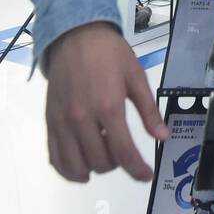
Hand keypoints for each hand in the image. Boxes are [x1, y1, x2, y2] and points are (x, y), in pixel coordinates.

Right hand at [44, 22, 169, 182]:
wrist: (75, 37)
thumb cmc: (110, 55)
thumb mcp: (137, 78)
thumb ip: (149, 111)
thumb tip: (163, 137)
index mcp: (108, 107)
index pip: (124, 152)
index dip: (138, 170)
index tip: (147, 176)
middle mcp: (82, 119)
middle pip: (100, 162)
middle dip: (118, 164)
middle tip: (125, 152)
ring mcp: (62, 122)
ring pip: (76, 166)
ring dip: (94, 169)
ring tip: (105, 158)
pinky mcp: (49, 122)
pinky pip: (54, 157)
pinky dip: (67, 169)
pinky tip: (80, 166)